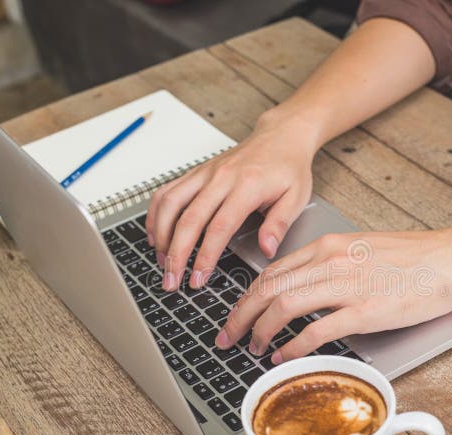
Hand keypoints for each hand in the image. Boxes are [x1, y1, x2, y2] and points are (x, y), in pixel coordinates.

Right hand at [145, 114, 316, 290]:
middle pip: (189, 220)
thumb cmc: (288, 167)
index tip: (198, 279)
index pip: (219, 227)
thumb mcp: (296, 197)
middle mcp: (221, 178)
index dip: (205, 256)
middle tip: (171, 281)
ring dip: (161, 236)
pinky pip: (167, 192)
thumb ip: (279, 225)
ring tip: (161, 262)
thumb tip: (267, 249)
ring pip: (170, 204)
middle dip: (176, 254)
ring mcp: (205, 173)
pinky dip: (155, 214)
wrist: (280, 136)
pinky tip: (155, 234)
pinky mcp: (196, 172)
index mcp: (247, 186)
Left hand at [214, 231, 451, 363]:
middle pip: (268, 287)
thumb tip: (302, 290)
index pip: (272, 271)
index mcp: (327, 246)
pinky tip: (282, 357)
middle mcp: (330, 261)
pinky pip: (316, 330)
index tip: (236, 314)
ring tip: (251, 348)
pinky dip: (292, 346)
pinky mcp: (365, 310)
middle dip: (240, 315)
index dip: (246, 296)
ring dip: (260, 330)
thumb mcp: (361, 249)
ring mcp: (347, 285)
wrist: (450, 259)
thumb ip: (328, 266)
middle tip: (227, 336)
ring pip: (283, 305)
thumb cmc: (412, 258)